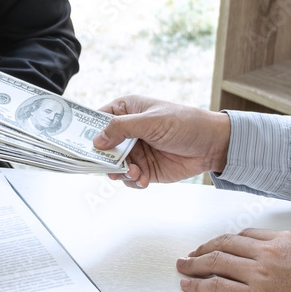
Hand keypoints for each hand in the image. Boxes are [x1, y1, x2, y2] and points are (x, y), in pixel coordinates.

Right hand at [92, 96, 230, 188]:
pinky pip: (129, 178)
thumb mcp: (151, 121)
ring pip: (114, 166)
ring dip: (119, 172)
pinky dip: (132, 181)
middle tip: (108, 165)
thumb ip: (122, 128)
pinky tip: (142, 179)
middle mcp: (127, 132)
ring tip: (133, 172)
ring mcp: (135, 151)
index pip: (97, 120)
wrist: (212, 145)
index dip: (86, 132)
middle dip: (103, 158)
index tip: (78, 145)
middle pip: (102, 147)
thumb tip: (96, 140)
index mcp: (126, 111)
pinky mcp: (145, 169)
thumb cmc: (185, 123)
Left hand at [176, 229, 290, 291]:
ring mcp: (259, 275)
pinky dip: (197, 286)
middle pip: (224, 245)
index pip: (245, 236)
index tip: (216, 246)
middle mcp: (268, 253)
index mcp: (284, 240)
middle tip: (190, 254)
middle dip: (203, 249)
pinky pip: (216, 288)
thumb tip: (279, 261)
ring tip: (182, 267)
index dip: (225, 242)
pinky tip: (188, 286)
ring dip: (193, 264)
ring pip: (215, 263)